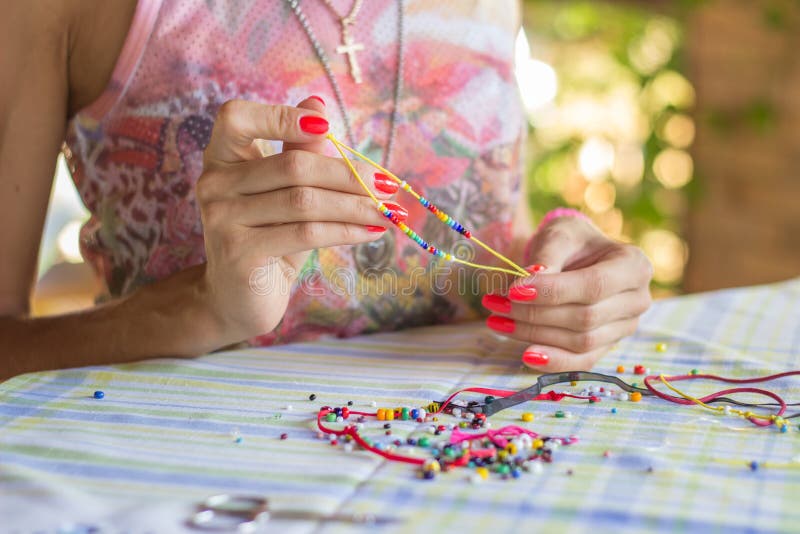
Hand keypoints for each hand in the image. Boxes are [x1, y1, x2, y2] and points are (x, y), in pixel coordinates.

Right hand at [197, 97, 402, 345]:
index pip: (236, 117)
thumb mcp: (284, 193)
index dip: (280, 115)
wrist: (238, 298)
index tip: (327, 127)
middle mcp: (214, 184)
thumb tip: (318, 103)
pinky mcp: (240, 253)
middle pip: (292, 166)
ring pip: (304, 202)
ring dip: (355, 206)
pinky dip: (346, 231)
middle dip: (349, 175)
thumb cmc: (267, 237)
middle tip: (388, 186)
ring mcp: (222, 219)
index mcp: (222, 158)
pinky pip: (306, 233)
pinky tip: (370, 232)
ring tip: (388, 212)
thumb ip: (297, 150)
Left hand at [482, 215, 652, 370]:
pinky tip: (524, 354)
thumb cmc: (571, 242)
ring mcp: (625, 327)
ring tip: (496, 320)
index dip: (553, 292)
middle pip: (584, 318)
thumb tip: (529, 281)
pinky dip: (552, 361)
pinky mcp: (608, 346)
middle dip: (534, 314)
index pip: (594, 285)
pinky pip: (581, 362)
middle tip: (494, 304)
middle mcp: (637, 300)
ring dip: (533, 335)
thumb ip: (548, 255)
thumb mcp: (559, 235)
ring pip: (579, 342)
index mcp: (633, 265)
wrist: (578, 257)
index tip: (513, 290)